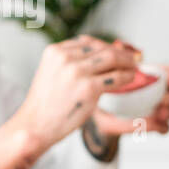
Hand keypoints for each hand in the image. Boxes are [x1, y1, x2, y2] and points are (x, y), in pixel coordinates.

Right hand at [9, 35, 139, 150]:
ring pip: (111, 58)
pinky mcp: (89, 88)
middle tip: (131, 58)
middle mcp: (65, 57)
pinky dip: (127, 76)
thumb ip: (69, 63)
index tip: (115, 51)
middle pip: (101, 47)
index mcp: (54, 51)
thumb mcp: (51, 73)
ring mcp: (77, 72)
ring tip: (134, 67)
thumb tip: (97, 59)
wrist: (34, 126)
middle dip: (119, 52)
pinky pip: (116, 77)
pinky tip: (130, 78)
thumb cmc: (44, 105)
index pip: (87, 42)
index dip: (104, 45)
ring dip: (127, 62)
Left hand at [92, 63, 168, 137]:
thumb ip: (121, 68)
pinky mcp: (155, 125)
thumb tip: (126, 54)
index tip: (167, 81)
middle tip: (163, 100)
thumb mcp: (112, 77)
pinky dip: (162, 126)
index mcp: (155, 77)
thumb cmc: (109, 90)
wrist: (101, 113)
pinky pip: (166, 128)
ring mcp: (160, 109)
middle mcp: (162, 92)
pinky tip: (154, 124)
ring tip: (159, 113)